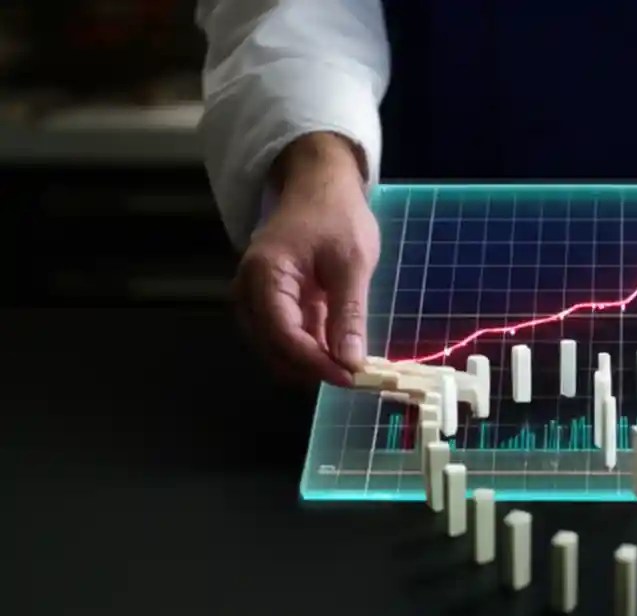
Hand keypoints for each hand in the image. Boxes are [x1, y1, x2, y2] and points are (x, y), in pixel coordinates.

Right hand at [231, 132, 378, 386]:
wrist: (319, 185)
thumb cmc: (336, 216)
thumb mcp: (352, 263)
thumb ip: (348, 315)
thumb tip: (351, 362)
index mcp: (264, 277)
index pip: (283, 336)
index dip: (316, 364)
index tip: (351, 378)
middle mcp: (249, 292)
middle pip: (274, 350)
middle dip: (313, 369)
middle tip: (356, 377)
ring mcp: (256, 299)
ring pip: (278, 350)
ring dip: (312, 363)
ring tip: (351, 366)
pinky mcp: (271, 303)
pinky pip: (286, 337)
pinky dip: (312, 349)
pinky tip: (340, 353)